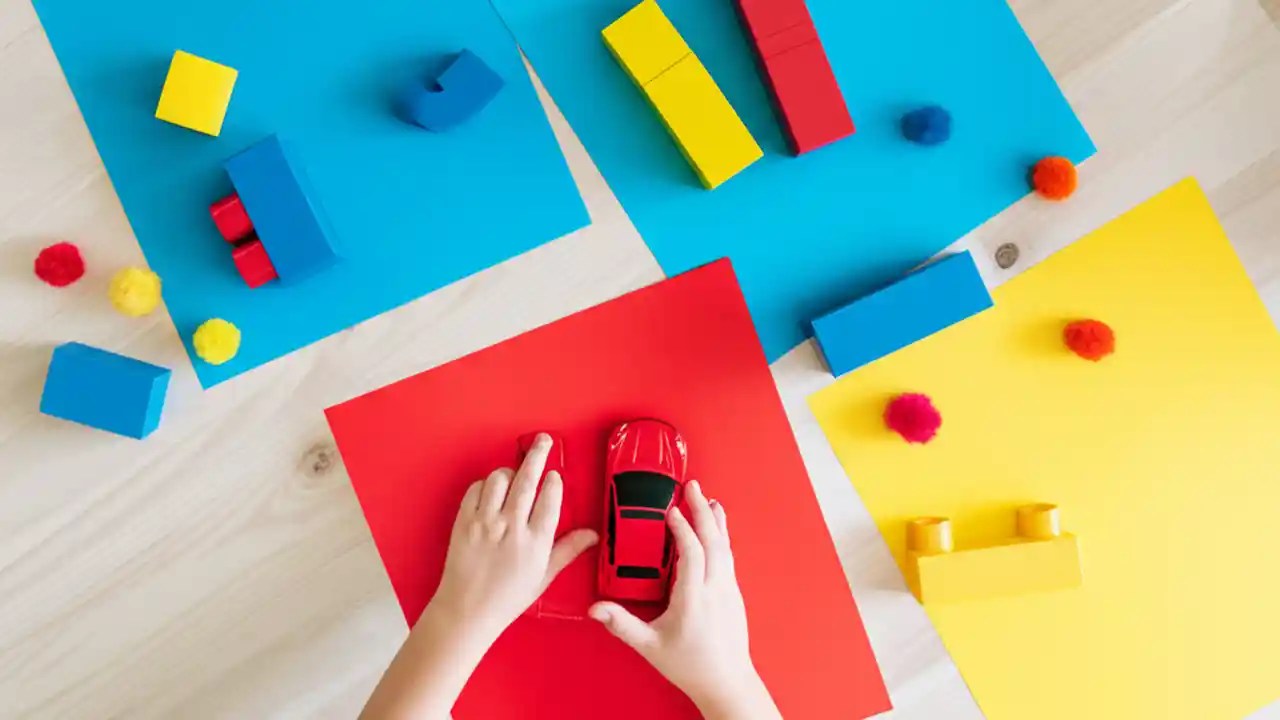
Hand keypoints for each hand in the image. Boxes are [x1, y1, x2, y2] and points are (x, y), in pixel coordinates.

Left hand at [431, 433, 597, 640]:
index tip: (555, 475)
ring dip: (509, 472)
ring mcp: (485, 522)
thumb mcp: (544, 576)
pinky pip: (475, 489)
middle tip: (543, 440)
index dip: (554, 482)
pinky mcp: (464, 521)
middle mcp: (512, 527)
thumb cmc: (508, 597)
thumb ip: (568, 550)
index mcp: (536, 542)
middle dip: (538, 455)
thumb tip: (592, 534)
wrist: (468, 610)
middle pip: (527, 479)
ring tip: (514, 475)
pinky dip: (485, 485)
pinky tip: (491, 492)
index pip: (550, 498)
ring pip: (499, 479)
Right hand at [588, 481, 779, 719]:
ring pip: (725, 547)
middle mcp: (715, 589)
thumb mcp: (650, 646)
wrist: (726, 682)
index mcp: (694, 598)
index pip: (691, 552)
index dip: (682, 528)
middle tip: (692, 487)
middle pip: (713, 540)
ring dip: (716, 521)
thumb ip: (622, 625)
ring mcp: (728, 590)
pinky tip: (718, 532)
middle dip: (702, 510)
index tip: (670, 512)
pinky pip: (729, 557)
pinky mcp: (734, 594)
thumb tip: (596, 609)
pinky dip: (722, 538)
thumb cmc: (691, 665)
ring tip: (708, 500)